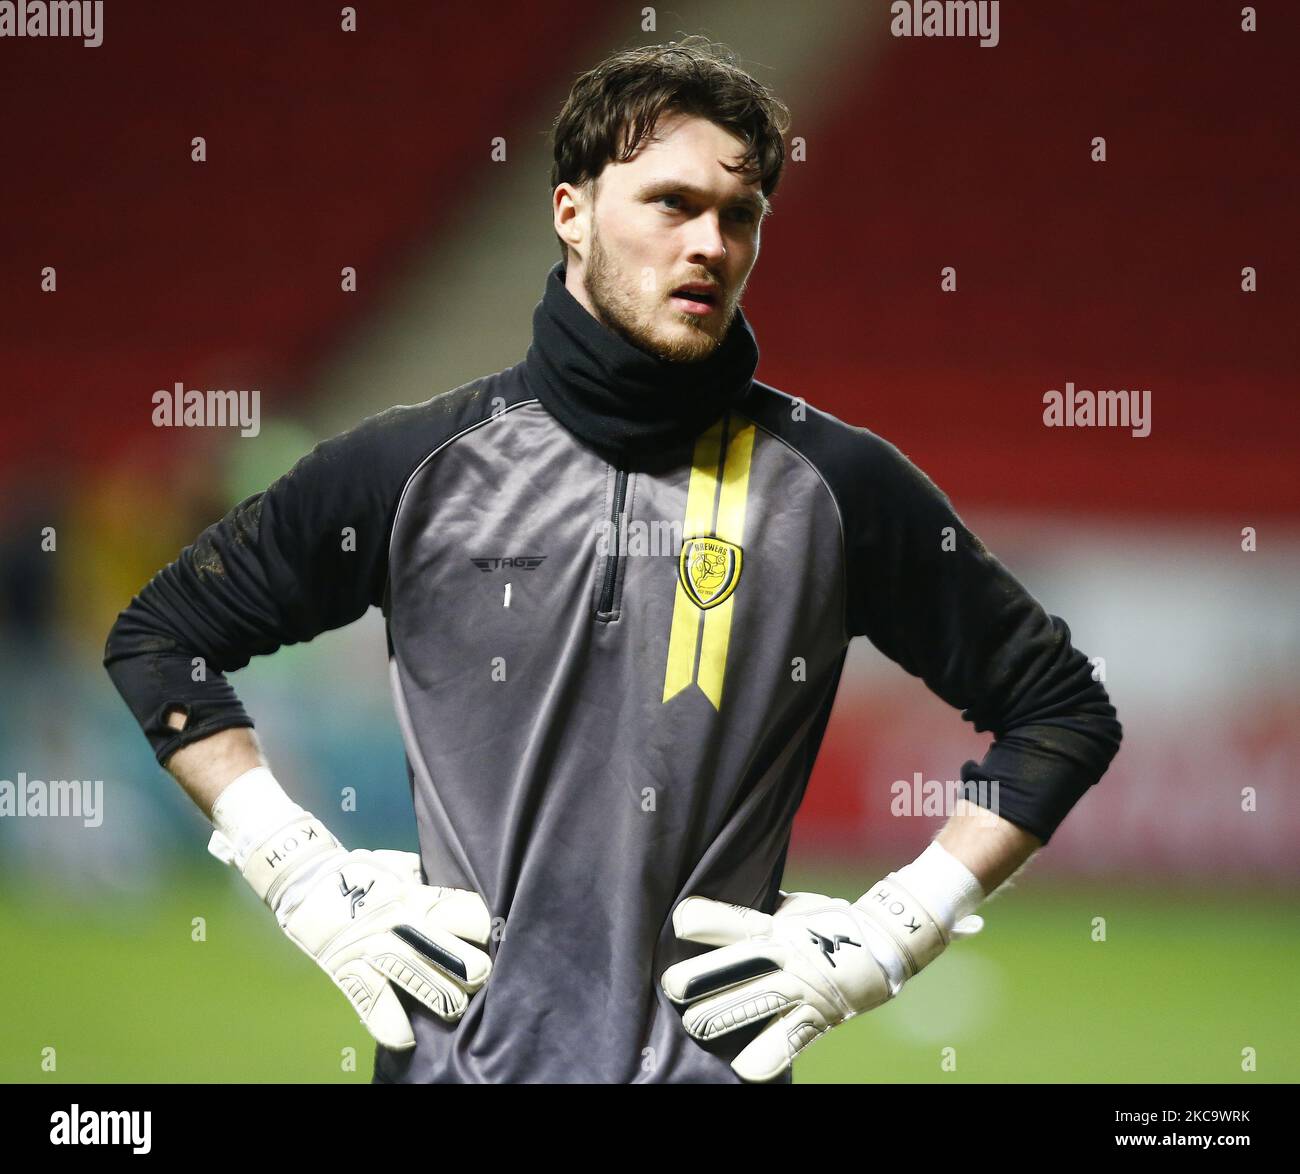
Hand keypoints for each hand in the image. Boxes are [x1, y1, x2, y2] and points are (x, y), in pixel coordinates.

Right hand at [223, 815, 491, 1049]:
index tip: (484, 938)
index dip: (480, 929)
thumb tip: (455, 898)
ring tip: (454, 1009)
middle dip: (471, 972)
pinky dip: (390, 1025)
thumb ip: (428, 884)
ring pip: (419, 981)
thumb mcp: (403, 868)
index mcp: (419, 896)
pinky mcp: (348, 969)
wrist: (308, 876)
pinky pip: (372, 1002)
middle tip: (476, 980)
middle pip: (453, 956)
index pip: (468, 915)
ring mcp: (375, 948)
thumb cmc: (362, 872)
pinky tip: (406, 1038)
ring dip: (441, 1000)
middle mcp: (404, 924)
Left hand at [660, 882, 982, 1081]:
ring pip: (753, 1005)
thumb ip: (757, 911)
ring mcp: (802, 989)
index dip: (701, 920)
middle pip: (732, 967)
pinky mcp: (819, 1017)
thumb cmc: (827, 920)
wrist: (886, 939)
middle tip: (672, 987)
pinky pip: (790, 1042)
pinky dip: (765, 1057)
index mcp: (774, 925)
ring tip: (694, 1026)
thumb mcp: (791, 906)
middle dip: (696, 979)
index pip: (729, 920)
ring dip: (719, 1018)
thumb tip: (714, 908)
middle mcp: (784, 956)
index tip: (680, 922)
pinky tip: (745, 1067)